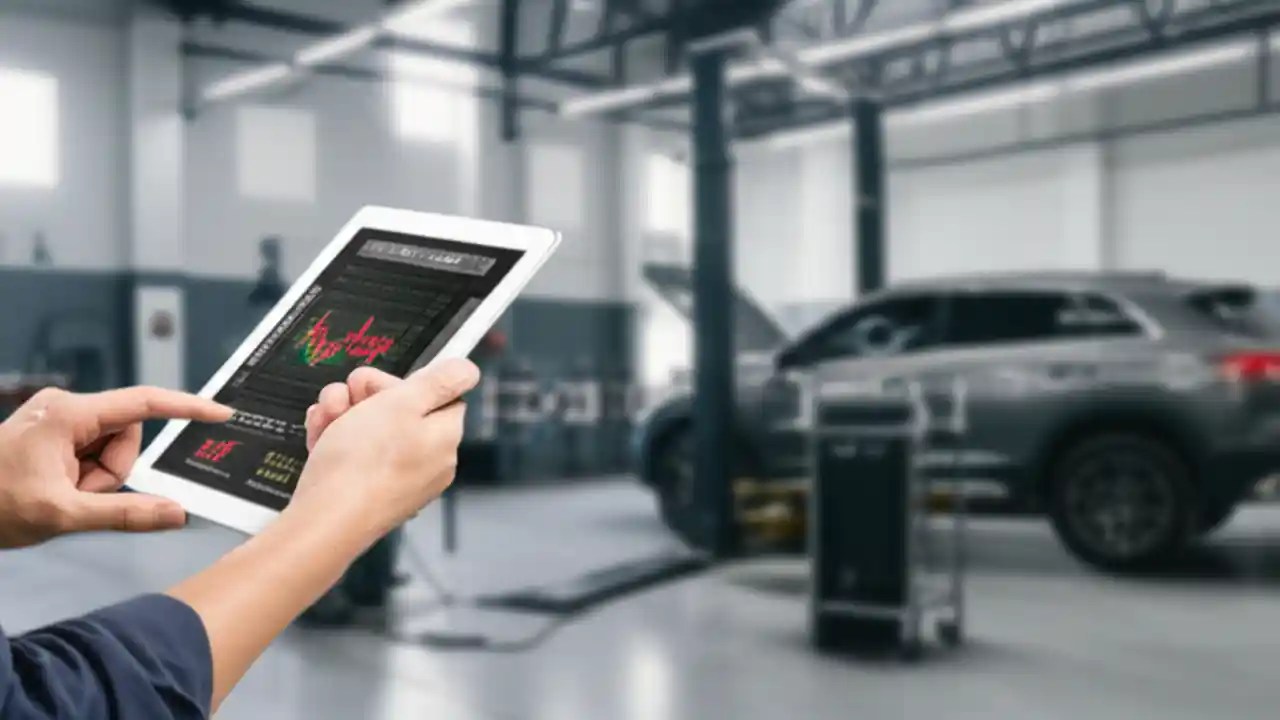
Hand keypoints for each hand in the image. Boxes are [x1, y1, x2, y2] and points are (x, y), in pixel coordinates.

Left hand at [0, 386, 232, 548]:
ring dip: (97, 480)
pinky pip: (91, 455)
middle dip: (113, 473)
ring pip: (110, 450)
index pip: (145, 403)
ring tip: (61, 496)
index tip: (220, 413)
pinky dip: (84, 478)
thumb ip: (125, 515)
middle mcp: (66, 409)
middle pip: (126, 437)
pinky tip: (56, 490)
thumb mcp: (62, 515)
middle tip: (77, 497)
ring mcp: (58, 421)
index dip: (188, 407)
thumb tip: (177, 514)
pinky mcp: (53, 434)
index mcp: (69, 414)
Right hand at [288, 359, 478, 540]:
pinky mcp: (373, 493)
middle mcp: (430, 461)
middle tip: (342, 401)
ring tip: (325, 423)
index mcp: (445, 437)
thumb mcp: (402, 403)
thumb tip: (469, 369)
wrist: (325, 520)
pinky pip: (358, 456)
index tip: (375, 387)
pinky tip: (319, 442)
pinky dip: (335, 444)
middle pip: (401, 409)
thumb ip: (439, 381)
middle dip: (363, 398)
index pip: (439, 395)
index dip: (403, 384)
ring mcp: (401, 480)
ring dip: (342, 417)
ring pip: (371, 430)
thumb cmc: (362, 462)